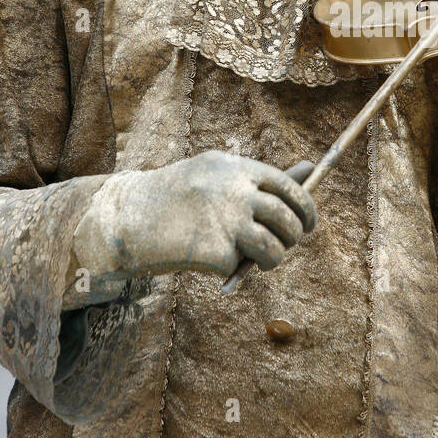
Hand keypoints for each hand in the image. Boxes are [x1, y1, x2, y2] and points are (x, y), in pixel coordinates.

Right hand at [73, 151, 317, 280]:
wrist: (126, 218)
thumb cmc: (176, 197)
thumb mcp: (217, 176)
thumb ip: (262, 178)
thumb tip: (311, 167)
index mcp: (237, 169)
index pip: (289, 189)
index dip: (306, 209)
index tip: (309, 224)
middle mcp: (237, 192)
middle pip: (288, 221)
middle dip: (293, 238)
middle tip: (284, 246)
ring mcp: (227, 222)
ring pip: (273, 250)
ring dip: (271, 261)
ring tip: (257, 261)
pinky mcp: (215, 253)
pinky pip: (238, 268)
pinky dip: (229, 271)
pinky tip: (206, 259)